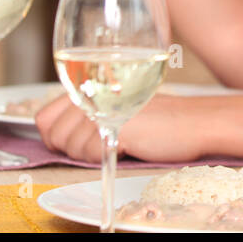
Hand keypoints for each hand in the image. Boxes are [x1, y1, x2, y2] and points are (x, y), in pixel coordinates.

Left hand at [35, 93, 204, 162]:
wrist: (197, 121)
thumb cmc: (162, 118)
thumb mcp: (121, 105)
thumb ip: (93, 108)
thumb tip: (59, 133)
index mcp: (95, 84)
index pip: (46, 115)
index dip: (52, 135)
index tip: (69, 143)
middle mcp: (96, 91)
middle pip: (54, 133)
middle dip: (70, 148)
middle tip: (96, 147)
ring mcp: (105, 106)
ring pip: (70, 145)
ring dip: (88, 154)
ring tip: (114, 145)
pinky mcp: (117, 124)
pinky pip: (91, 152)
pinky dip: (103, 157)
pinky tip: (124, 147)